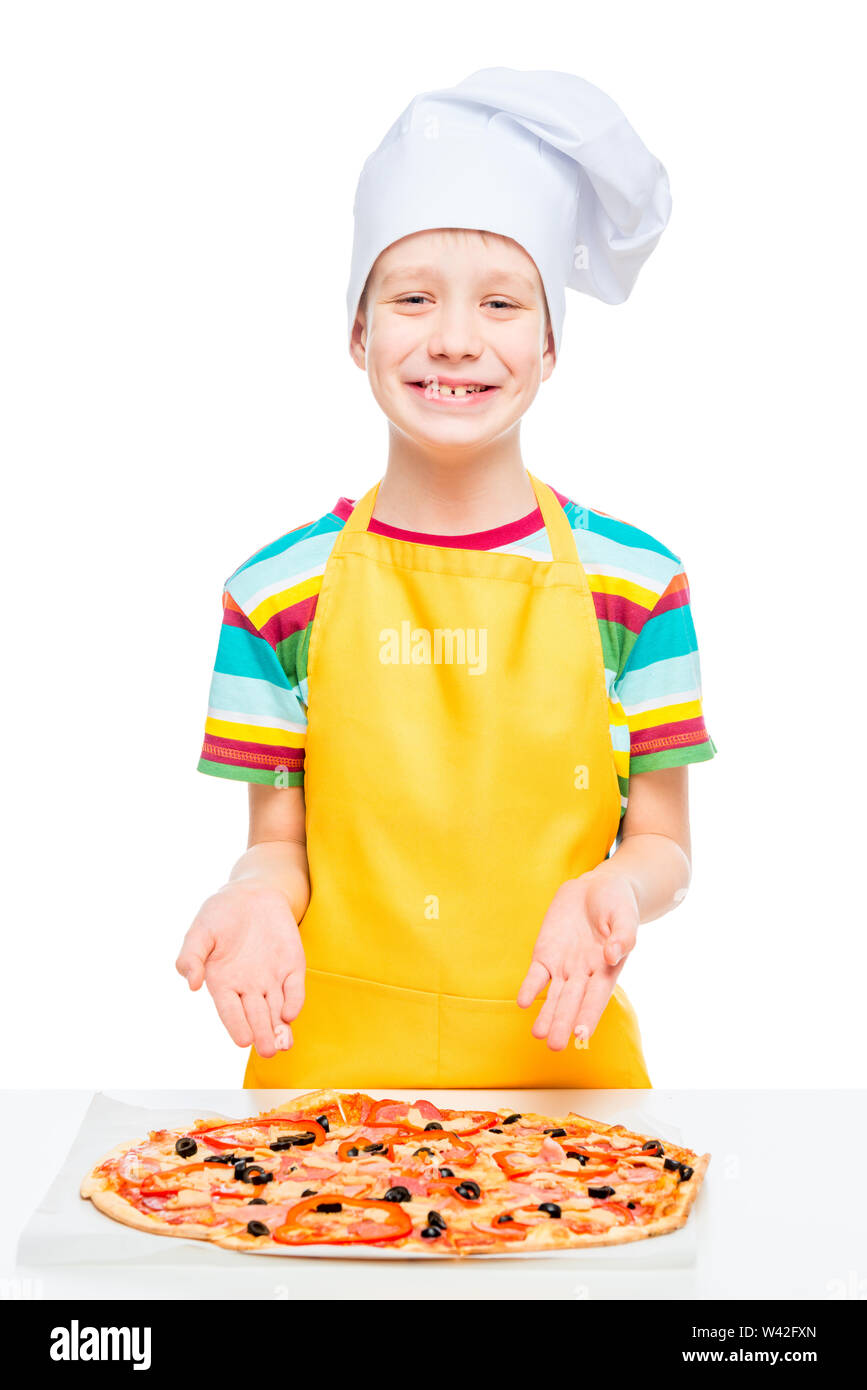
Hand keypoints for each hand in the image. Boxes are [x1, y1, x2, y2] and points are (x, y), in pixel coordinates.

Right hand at [175, 880, 305, 1057]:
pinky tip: (290, 1012)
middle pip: (256, 1017)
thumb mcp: (200, 931)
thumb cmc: (220, 914)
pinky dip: (294, 1001)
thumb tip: (191, 984)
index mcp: (223, 983)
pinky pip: (294, 989)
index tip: (244, 1041)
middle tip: (267, 1051)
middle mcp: (247, 987)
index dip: (237, 1026)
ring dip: (280, 1028)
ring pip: (277, 1010)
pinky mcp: (292, 967)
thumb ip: (191, 957)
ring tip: (282, 1044)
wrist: (252, 893)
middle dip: (262, 1035)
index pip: (230, 1012)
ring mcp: (271, 978)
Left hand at [517, 869, 639, 1050]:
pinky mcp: (546, 954)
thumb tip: (613, 955)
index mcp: (607, 969)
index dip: (588, 1015)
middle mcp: (584, 974)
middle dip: (563, 1023)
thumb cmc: (617, 904)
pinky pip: (536, 975)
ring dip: (545, 1014)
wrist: (596, 887)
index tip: (581, 1035)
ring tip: (538, 1034)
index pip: (597, 998)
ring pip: (553, 995)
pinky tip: (522, 1003)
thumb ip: (623, 936)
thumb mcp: (626, 916)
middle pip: (572, 1002)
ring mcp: (564, 966)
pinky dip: (530, 988)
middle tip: (555, 1046)